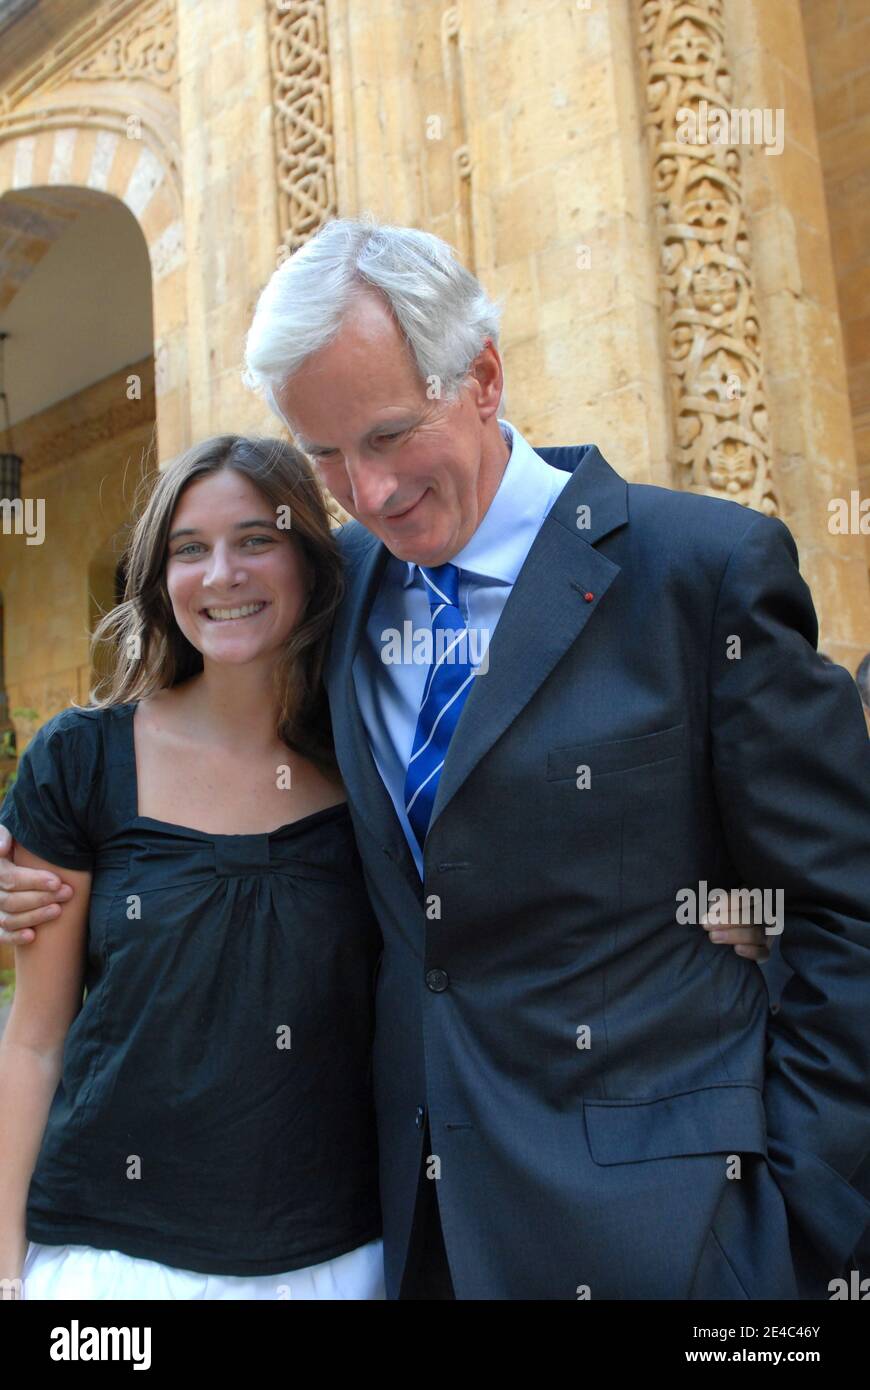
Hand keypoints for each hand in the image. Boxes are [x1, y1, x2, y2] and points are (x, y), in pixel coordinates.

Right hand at [0, 825, 73, 945]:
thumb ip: (3, 836)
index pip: (10, 878)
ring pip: (8, 919)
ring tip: (58, 910)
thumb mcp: (13, 835)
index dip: (34, 881)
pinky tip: (32, 936)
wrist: (24, 860)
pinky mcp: (0, 925)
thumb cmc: (23, 845)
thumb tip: (3, 849)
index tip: (57, 881)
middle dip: (41, 898)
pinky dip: (15, 937)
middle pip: (10, 900)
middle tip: (67, 893)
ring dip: (34, 916)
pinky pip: (2, 935)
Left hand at [701, 899, 770, 961]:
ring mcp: (766, 934)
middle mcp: (763, 916)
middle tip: (706, 924)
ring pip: (756, 934)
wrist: (735, 936)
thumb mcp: (722, 903)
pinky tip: (737, 949)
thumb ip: (719, 904)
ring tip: (713, 936)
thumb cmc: (725, 914)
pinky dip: (751, 951)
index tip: (711, 908)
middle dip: (727, 921)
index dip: (729, 902)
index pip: (746, 898)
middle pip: (750, 917)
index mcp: (755, 900)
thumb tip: (713, 907)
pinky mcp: (765, 951)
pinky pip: (763, 952)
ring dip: (734, 935)